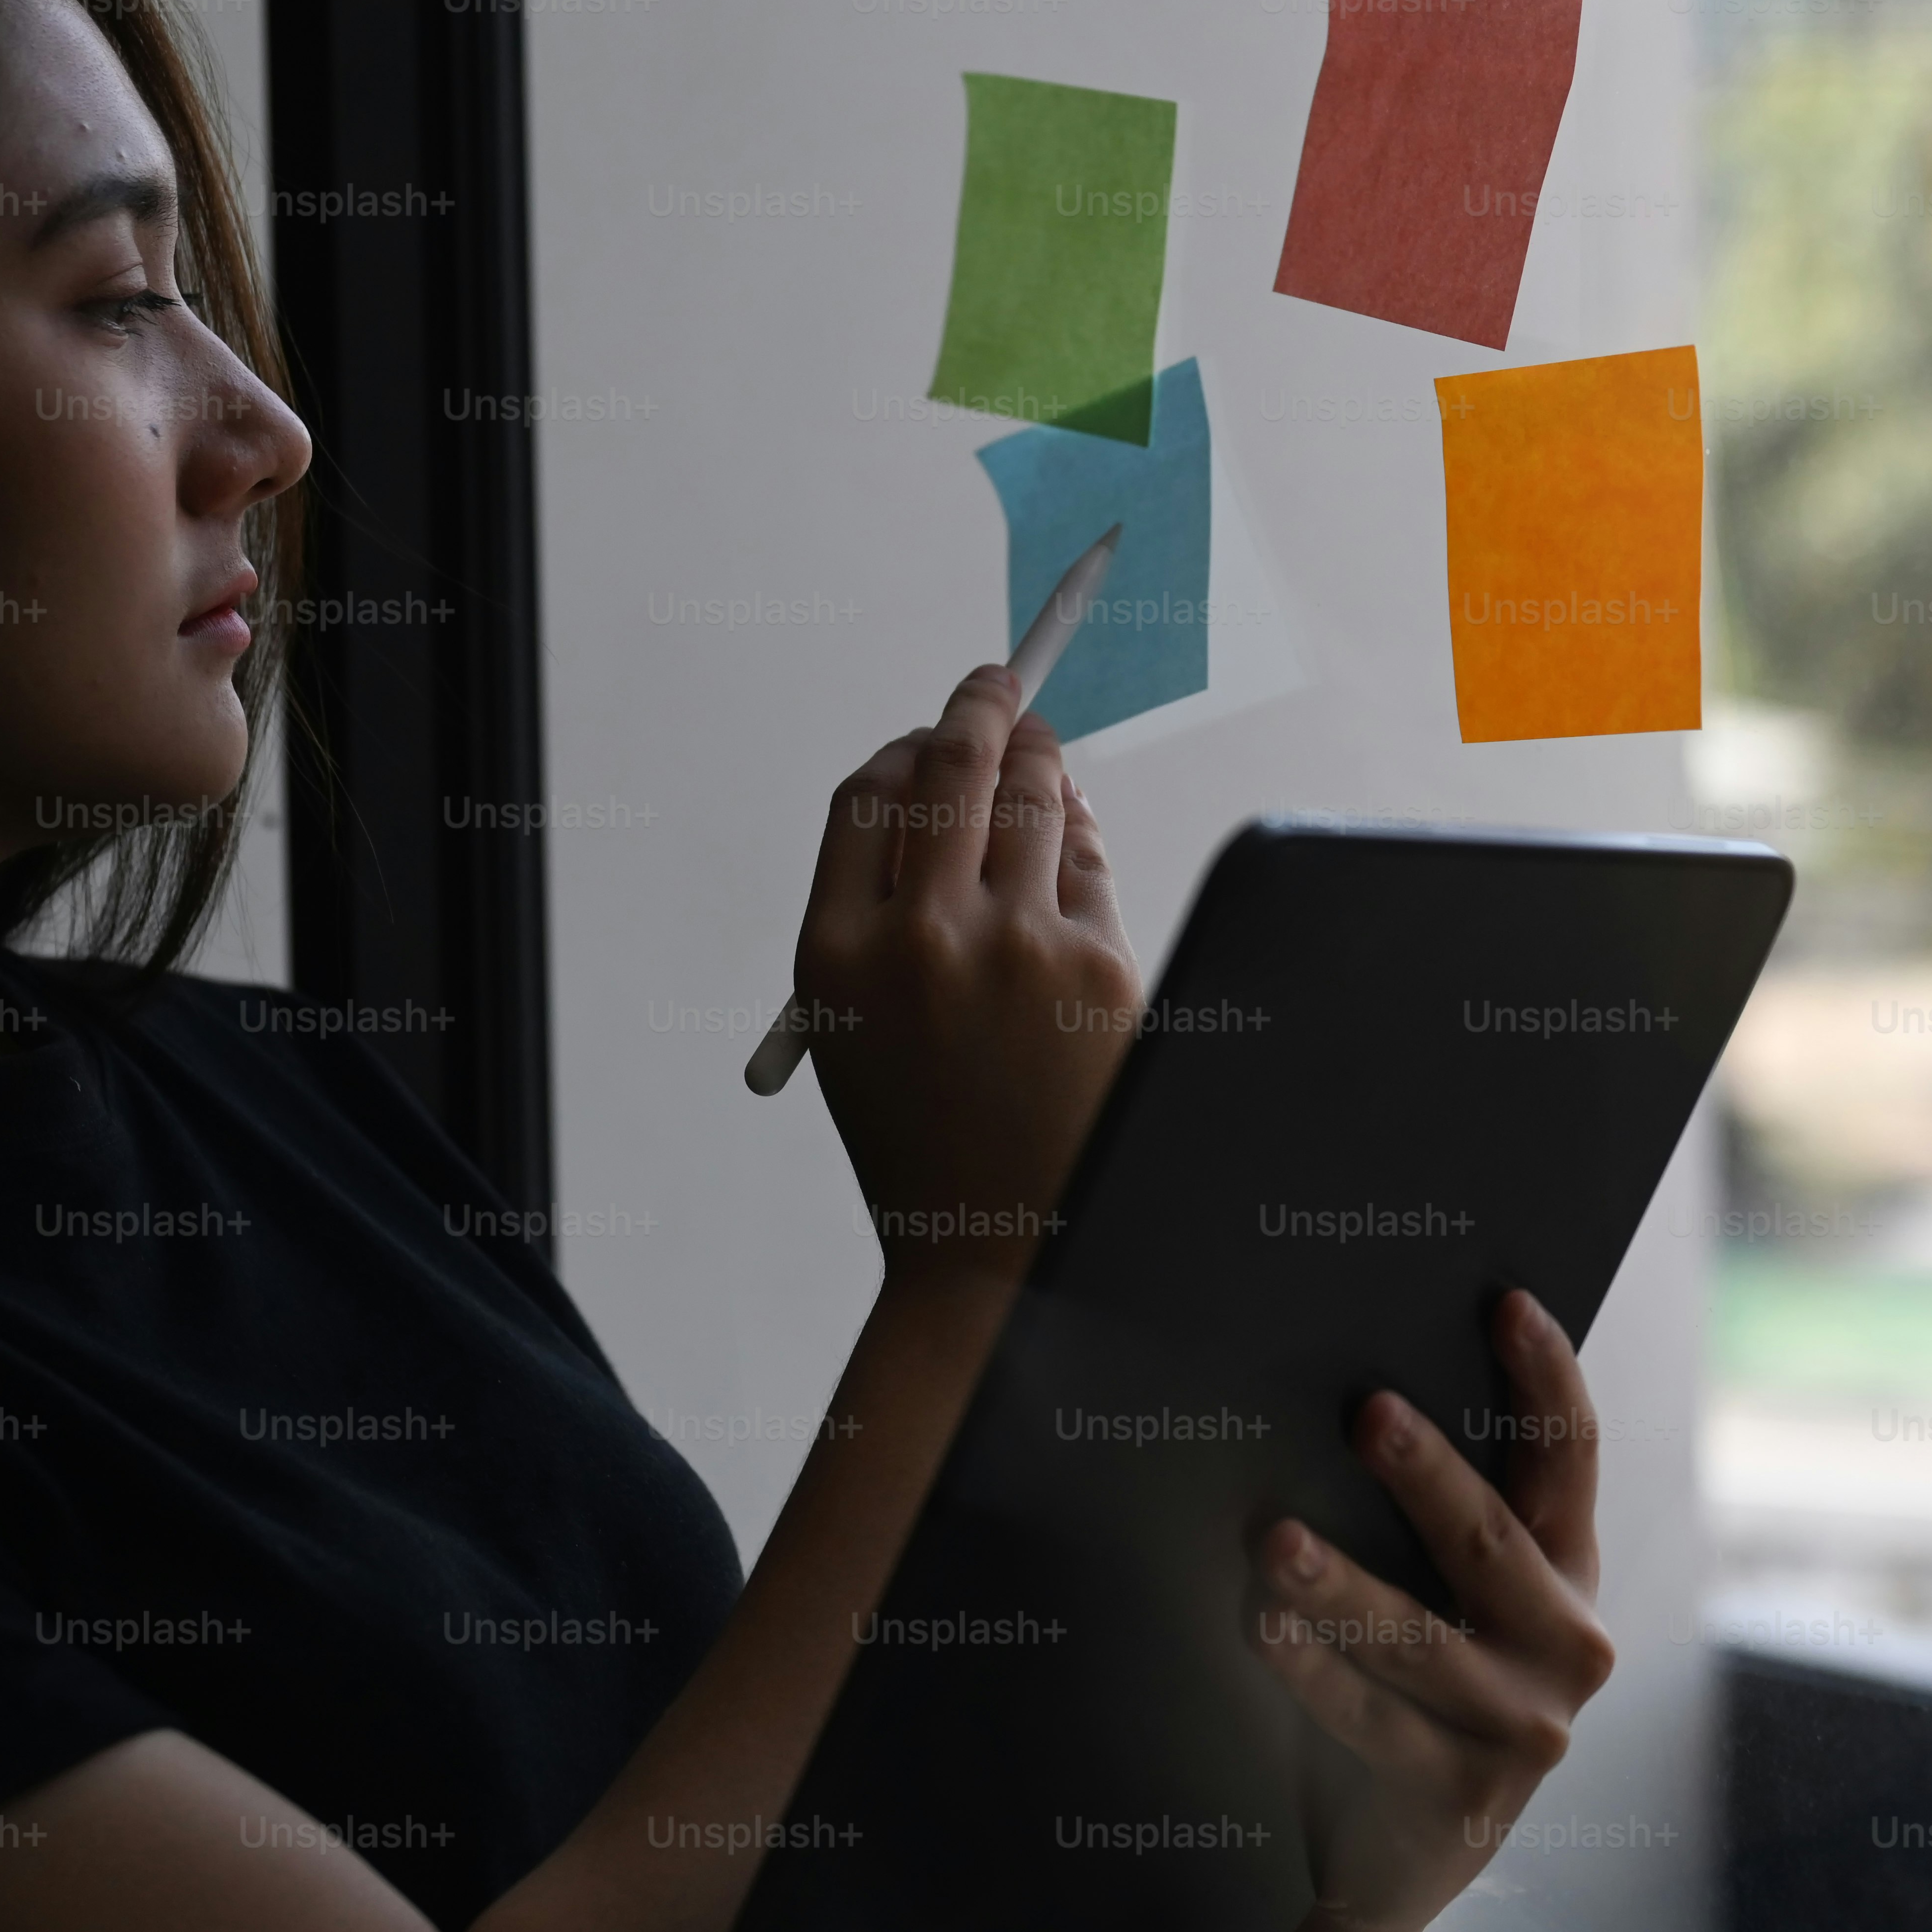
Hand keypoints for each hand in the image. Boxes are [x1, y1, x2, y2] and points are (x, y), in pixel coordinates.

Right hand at [791, 664, 1139, 1289]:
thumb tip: (944, 782)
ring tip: (1039, 744)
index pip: (866, 795)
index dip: (903, 748)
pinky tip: (1071, 828)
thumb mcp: (853, 1018)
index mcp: (834, 952)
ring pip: (1034, 793)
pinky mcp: (1097, 966)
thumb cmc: (921, 1129)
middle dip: (980, 705)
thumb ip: (878, 904)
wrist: (991, 1249)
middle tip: (997, 681)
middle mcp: (919, 938)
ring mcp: (1014, 949)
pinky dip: (1078, 828)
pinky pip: (1088, 857)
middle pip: (952, 766)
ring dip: (1038, 754)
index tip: (933, 728)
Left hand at [1223, 1289, 1617, 1931]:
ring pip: (1417, 1638)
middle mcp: (1565, 1645)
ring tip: (1275, 1540)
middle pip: (1491, 1541)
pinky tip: (1263, 1627)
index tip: (1507, 1303)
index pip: (1570, 1461)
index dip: (1547, 1379)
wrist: (1408, 1853)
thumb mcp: (1456, 1598)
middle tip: (1366, 1413)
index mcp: (1566, 1574)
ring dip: (1340, 1586)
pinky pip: (1371, 1717)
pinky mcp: (1461, 1793)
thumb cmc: (1419, 1686)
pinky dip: (1311, 1671)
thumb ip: (1440, 1515)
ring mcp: (1521, 1726)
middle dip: (1428, 1475)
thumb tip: (1358, 1388)